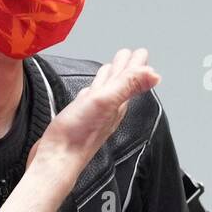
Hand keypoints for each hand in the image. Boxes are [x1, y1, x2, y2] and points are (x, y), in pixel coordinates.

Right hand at [26, 48, 159, 183]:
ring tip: (110, 67)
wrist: (56, 159)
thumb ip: (128, 85)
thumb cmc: (77, 135)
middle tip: (128, 54)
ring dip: (109, 77)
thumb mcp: (104, 101)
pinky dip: (92, 91)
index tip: (140, 52)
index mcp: (116, 102)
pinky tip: (88, 91)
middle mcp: (108, 109)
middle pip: (119, 82)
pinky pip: (89, 100)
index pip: (130, 77)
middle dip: (124, 67)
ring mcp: (94, 115)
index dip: (136, 63)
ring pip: (104, 91)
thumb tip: (155, 75)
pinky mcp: (79, 120)